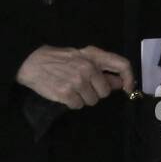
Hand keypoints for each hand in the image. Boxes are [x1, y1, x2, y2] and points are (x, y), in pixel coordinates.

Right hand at [16, 45, 134, 107]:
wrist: (32, 62)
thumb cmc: (57, 59)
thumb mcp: (80, 56)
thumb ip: (100, 68)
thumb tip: (119, 83)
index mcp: (93, 55)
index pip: (122, 64)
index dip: (129, 78)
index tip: (126, 89)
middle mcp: (87, 68)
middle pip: (105, 92)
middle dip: (95, 92)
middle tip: (82, 86)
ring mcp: (77, 81)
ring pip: (92, 101)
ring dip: (82, 98)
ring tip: (70, 88)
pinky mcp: (66, 93)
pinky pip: (78, 106)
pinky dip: (72, 102)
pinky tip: (63, 93)